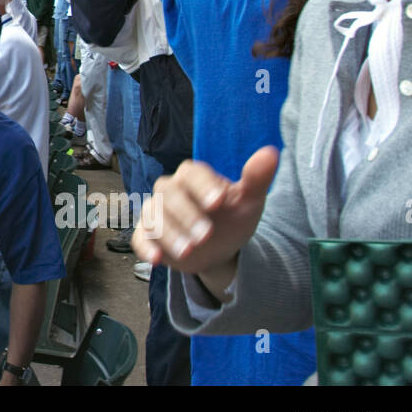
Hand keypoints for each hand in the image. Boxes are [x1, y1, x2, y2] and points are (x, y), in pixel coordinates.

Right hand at [131, 147, 277, 283]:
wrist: (220, 248)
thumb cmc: (232, 217)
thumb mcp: (249, 201)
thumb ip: (257, 177)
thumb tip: (271, 152)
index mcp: (193, 177)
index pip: (191, 173)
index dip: (203, 186)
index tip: (219, 202)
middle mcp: (170, 191)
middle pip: (169, 195)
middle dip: (187, 215)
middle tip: (207, 235)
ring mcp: (156, 213)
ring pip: (153, 217)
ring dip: (169, 234)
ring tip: (189, 252)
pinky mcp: (148, 235)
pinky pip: (139, 238)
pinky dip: (145, 247)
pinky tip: (157, 259)